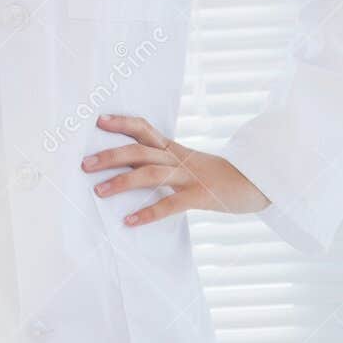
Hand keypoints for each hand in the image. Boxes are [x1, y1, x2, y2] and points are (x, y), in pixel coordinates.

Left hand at [81, 112, 270, 226]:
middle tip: (84, 164)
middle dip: (110, 155)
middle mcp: (179, 158)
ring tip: (98, 191)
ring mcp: (190, 176)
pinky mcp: (201, 196)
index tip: (98, 120)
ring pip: (150, 173)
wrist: (259, 182)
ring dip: (122, 182)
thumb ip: (166, 165)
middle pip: (139, 150)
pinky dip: (148, 213)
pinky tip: (129, 222)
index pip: (144, 128)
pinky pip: (170, 204)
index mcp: (175, 149)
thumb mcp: (191, 164)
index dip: (122, 123)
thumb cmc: (220, 176)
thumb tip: (133, 170)